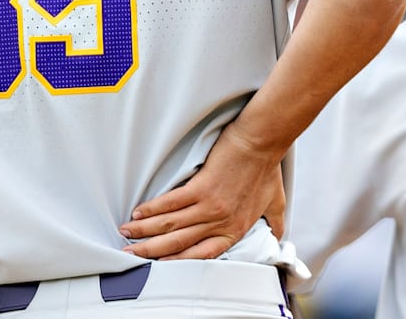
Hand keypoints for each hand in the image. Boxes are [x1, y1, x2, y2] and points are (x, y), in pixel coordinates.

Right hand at [119, 125, 282, 258]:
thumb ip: (275, 223)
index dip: (177, 261)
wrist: (261, 142)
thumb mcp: (276, 202)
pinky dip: (152, 210)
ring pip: (170, 226)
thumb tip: (278, 237)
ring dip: (145, 232)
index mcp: (235, 230)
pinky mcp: (201, 188)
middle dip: (151, 251)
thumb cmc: (267, 169)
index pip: (202, 255)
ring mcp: (209, 207)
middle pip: (179, 244)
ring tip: (127, 234)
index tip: (159, 263)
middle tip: (132, 254)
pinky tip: (138, 213)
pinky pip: (170, 203)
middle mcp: (220, 223)